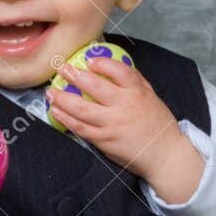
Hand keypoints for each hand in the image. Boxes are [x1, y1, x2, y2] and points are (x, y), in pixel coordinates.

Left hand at [48, 57, 204, 201]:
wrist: (164, 154)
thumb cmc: (158, 124)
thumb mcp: (151, 96)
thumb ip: (134, 81)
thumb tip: (111, 66)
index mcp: (138, 92)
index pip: (119, 71)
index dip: (103, 63)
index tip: (89, 61)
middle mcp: (124, 106)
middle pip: (95, 87)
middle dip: (74, 76)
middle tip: (62, 69)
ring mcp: (112, 124)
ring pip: (81, 109)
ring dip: (63, 98)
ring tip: (51, 91)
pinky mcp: (104, 140)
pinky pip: (80, 128)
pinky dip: (66, 118)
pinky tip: (57, 111)